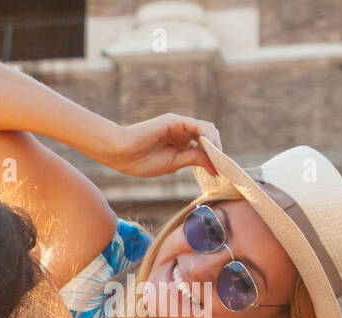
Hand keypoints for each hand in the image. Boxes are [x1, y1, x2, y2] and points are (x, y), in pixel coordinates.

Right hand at [107, 113, 221, 177]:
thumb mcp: (173, 164)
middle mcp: (181, 133)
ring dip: (215, 143)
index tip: (218, 172)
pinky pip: (198, 126)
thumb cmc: (140, 162)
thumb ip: (193, 160)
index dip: (213, 158)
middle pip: (209, 137)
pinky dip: (207, 136)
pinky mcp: (175, 121)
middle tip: (220, 165)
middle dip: (217, 150)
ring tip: (215, 158)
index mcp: (178, 144)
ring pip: (207, 130)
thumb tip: (214, 165)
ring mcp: (179, 125)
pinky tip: (208, 148)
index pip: (203, 147)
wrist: (121, 153)